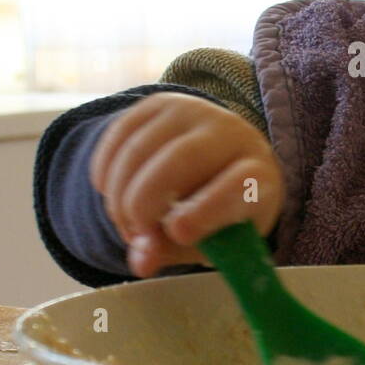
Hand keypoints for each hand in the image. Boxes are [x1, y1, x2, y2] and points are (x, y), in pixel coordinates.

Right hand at [89, 93, 284, 277]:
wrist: (217, 164)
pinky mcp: (162, 102)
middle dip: (144, 202)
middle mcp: (232, 132)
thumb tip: (140, 262)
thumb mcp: (207, 241)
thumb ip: (175, 251)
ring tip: (124, 221)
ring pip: (141, 146)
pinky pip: (120, 132)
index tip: (176, 231)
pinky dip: (105, 168)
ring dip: (119, 192)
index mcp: (258, 173)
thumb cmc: (218, 213)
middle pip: (182, 158)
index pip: (241, 181)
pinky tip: (109, 192)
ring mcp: (196, 111)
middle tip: (134, 234)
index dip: (208, 207)